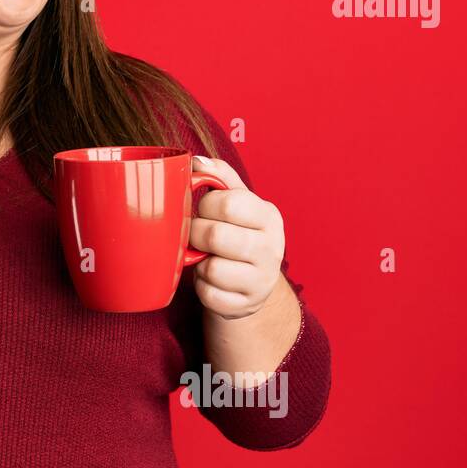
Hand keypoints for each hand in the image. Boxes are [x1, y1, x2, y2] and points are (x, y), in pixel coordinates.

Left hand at [188, 154, 285, 321]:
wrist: (252, 283)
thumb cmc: (237, 234)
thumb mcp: (236, 202)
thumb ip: (219, 177)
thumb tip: (197, 162)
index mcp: (268, 216)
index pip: (228, 203)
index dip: (205, 206)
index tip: (203, 210)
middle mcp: (271, 248)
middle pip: (215, 236)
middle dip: (195, 234)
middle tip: (196, 235)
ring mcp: (261, 280)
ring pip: (211, 268)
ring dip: (198, 263)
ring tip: (206, 257)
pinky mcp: (245, 306)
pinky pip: (208, 295)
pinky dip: (201, 287)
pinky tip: (210, 280)